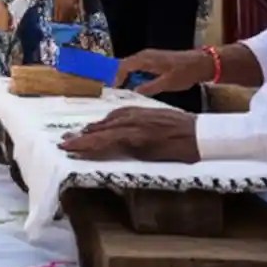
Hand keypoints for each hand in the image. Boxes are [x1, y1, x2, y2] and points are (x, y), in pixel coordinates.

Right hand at [58, 107, 199, 162]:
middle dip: (82, 135)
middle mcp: (132, 121)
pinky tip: (105, 122)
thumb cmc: (181, 151)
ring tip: (81, 132)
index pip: (100, 140)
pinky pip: (120, 113)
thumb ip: (129, 149)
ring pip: (109, 119)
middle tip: (64, 140)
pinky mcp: (144, 110)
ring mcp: (138, 113)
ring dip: (94, 127)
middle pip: (100, 129)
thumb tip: (110, 147)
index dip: (82, 144)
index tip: (66, 147)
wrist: (202, 134)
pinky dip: (108, 119)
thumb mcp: (153, 156)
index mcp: (133, 134)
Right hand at [116, 48, 214, 94]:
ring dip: (128, 76)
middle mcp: (145, 55)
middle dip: (121, 77)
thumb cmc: (184, 73)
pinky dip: (136, 74)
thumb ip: (148, 88)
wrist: (201, 63)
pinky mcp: (155, 58)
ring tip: (127, 89)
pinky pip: (139, 65)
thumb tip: (133, 91)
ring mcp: (150, 55)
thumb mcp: (166, 84)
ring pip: (132, 65)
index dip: (117, 78)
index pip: (123, 66)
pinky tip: (139, 83)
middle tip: (119, 91)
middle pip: (126, 64)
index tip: (115, 90)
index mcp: (145, 59)